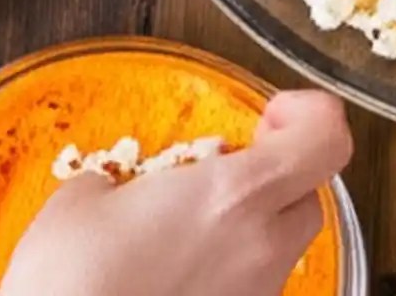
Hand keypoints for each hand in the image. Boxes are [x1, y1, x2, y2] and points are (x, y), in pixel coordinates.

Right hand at [0, 90, 353, 295]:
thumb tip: (113, 192)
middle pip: (308, 196)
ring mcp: (256, 294)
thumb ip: (121, 182)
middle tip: (222, 173)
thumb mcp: (80, 203)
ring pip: (281, 246)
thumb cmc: (68, 282)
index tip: (269, 116)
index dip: (310, 116)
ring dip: (249, 226)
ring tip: (186, 229)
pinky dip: (226, 269)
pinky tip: (173, 273)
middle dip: (275, 177)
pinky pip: (250, 284)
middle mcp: (261, 247)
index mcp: (235, 195)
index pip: (327, 140)